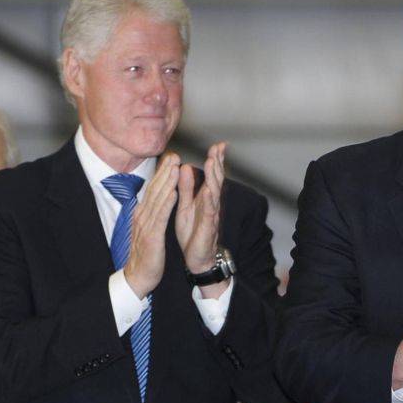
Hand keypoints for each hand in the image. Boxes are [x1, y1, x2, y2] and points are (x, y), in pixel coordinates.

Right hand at [123, 153, 179, 297]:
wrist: (138, 277)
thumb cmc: (147, 254)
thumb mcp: (149, 228)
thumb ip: (153, 213)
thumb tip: (157, 200)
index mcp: (144, 214)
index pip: (154, 190)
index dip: (162, 173)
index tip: (171, 158)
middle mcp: (143, 216)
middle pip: (154, 189)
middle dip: (164, 171)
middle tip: (173, 154)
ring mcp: (146, 225)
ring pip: (157, 199)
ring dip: (166, 181)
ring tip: (175, 166)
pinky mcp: (151, 236)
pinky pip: (160, 217)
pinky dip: (167, 203)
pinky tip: (174, 192)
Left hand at [176, 142, 225, 272]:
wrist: (197, 258)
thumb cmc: (193, 232)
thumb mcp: (186, 206)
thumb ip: (186, 188)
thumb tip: (184, 167)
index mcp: (204, 198)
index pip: (211, 175)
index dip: (214, 160)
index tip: (217, 145)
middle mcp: (211, 204)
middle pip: (216, 180)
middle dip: (218, 163)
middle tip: (219, 147)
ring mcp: (211, 215)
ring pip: (215, 193)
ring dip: (214, 177)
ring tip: (213, 162)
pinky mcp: (208, 227)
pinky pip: (210, 212)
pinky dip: (210, 201)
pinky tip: (209, 190)